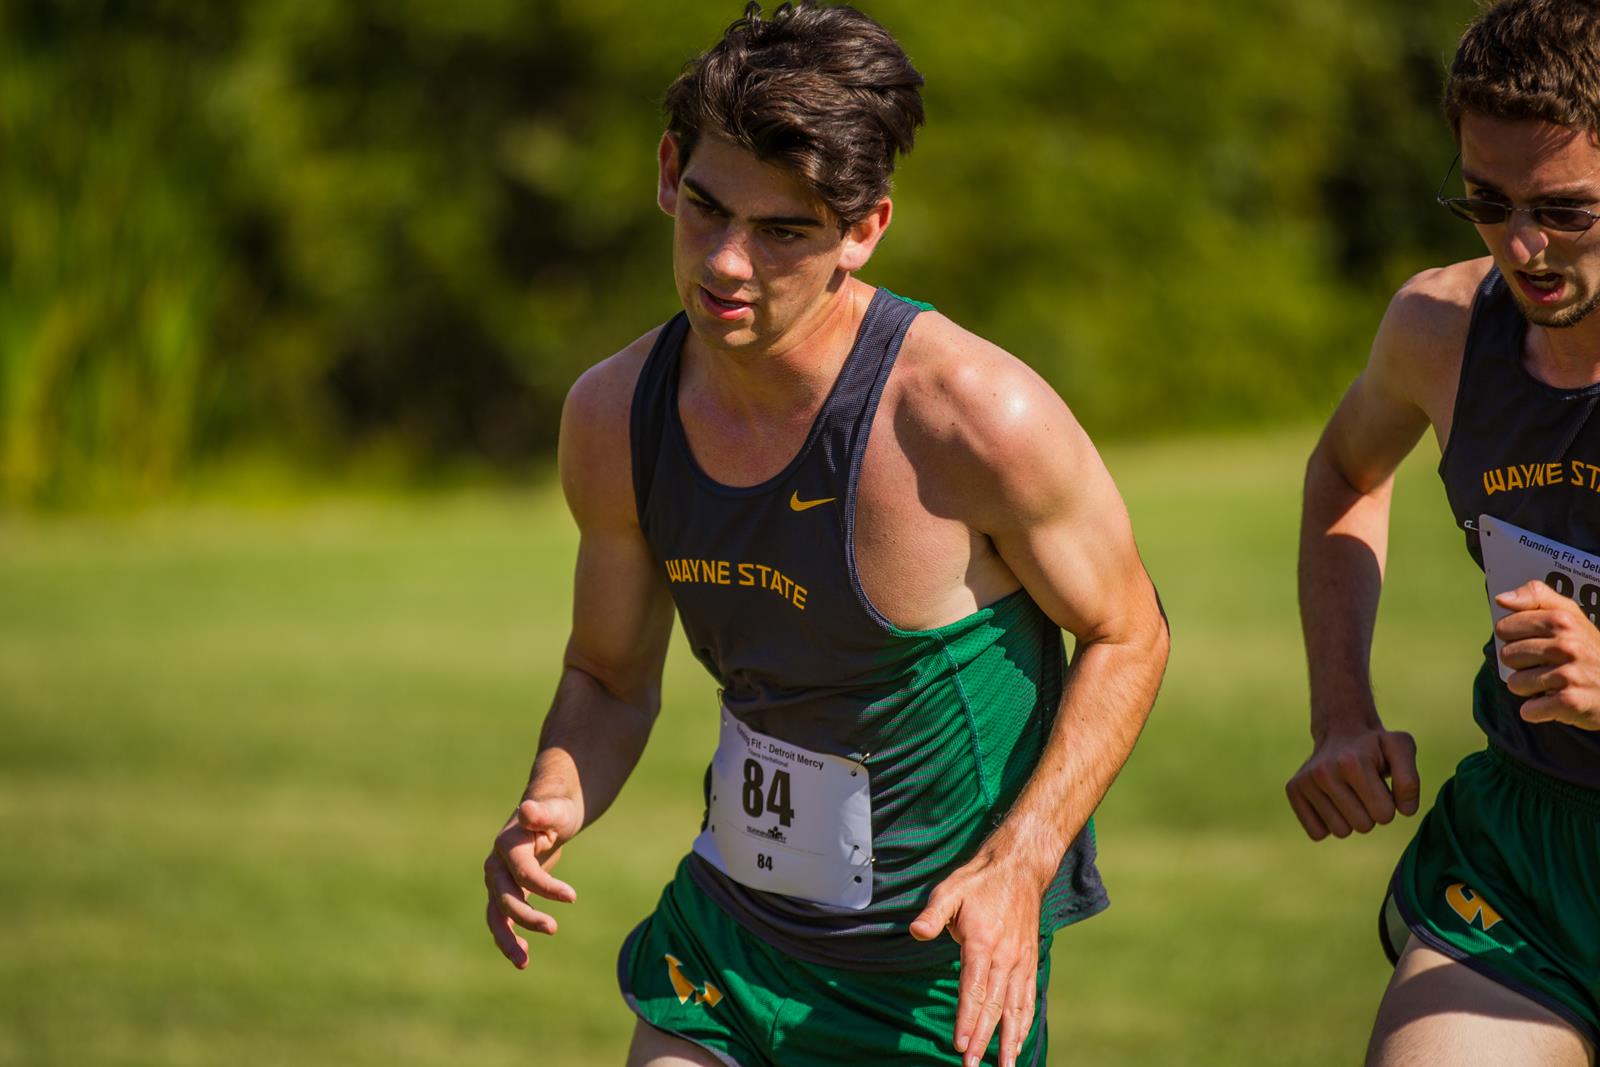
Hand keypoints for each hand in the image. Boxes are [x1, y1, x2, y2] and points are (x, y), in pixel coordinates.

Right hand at [483, 796, 581, 968]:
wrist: (544, 815)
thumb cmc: (555, 810)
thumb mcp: (554, 809)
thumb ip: (541, 812)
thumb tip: (527, 808)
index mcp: (508, 844)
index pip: (523, 871)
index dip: (546, 886)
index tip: (573, 897)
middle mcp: (496, 865)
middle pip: (504, 896)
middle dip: (526, 916)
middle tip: (554, 928)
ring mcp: (498, 881)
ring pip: (496, 915)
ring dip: (507, 939)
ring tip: (523, 963)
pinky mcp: (505, 893)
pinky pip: (502, 920)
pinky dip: (509, 938)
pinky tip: (523, 957)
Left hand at [909, 845, 1044, 1066]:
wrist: (1020, 868)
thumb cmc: (979, 881)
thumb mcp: (950, 889)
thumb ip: (933, 913)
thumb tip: (916, 932)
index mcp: (983, 943)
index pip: (974, 990)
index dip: (966, 1019)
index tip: (960, 1045)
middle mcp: (1006, 957)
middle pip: (994, 1006)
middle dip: (983, 1039)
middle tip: (973, 1066)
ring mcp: (1021, 961)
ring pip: (1015, 1008)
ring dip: (1009, 1040)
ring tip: (1006, 1066)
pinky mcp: (1029, 962)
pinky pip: (1028, 999)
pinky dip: (1024, 1023)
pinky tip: (1019, 1043)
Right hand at [1285, 725, 1419, 839]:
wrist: (1340, 731)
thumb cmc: (1375, 745)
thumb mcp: (1401, 748)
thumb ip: (1410, 780)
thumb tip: (1405, 810)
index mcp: (1352, 763)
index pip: (1384, 815)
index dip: (1388, 804)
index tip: (1381, 786)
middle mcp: (1323, 772)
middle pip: (1363, 826)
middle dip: (1370, 813)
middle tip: (1364, 790)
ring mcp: (1305, 781)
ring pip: (1340, 832)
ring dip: (1349, 818)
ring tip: (1348, 793)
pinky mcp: (1293, 790)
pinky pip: (1317, 833)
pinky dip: (1328, 823)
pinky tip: (1331, 801)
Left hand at [1495, 580, 1599, 729]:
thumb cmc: (1588, 649)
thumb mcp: (1569, 615)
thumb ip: (1536, 597)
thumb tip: (1501, 599)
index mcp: (1562, 620)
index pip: (1504, 627)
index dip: (1514, 637)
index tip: (1534, 642)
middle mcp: (1566, 646)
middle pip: (1507, 656)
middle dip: (1522, 664)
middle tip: (1547, 666)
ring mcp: (1569, 674)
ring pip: (1515, 683)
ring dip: (1529, 688)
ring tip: (1552, 683)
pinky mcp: (1569, 702)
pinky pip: (1529, 710)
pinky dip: (1537, 711)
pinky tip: (1555, 702)